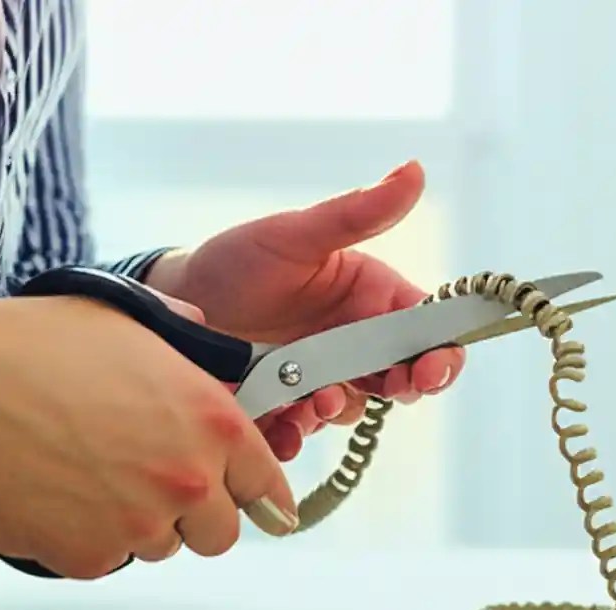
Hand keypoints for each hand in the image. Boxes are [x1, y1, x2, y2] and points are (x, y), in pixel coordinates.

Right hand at [0, 294, 299, 578]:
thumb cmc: (29, 348)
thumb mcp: (128, 322)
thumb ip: (186, 341)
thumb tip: (208, 347)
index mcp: (209, 419)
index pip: (267, 481)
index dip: (263, 493)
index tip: (266, 506)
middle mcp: (186, 478)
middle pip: (222, 532)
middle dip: (197, 513)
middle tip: (156, 482)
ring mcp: (139, 524)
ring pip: (163, 546)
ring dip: (141, 522)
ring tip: (93, 474)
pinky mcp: (88, 556)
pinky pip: (107, 559)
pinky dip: (89, 537)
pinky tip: (59, 494)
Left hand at [144, 160, 464, 460]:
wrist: (174, 302)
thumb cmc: (236, 259)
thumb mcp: (296, 234)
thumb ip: (356, 213)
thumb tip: (414, 170)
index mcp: (370, 295)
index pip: (427, 327)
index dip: (441, 351)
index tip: (429, 368)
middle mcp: (355, 338)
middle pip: (405, 375)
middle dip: (404, 387)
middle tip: (389, 389)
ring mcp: (323, 375)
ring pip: (357, 406)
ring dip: (341, 408)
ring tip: (311, 400)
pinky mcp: (289, 405)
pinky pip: (309, 429)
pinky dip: (299, 433)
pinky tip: (282, 424)